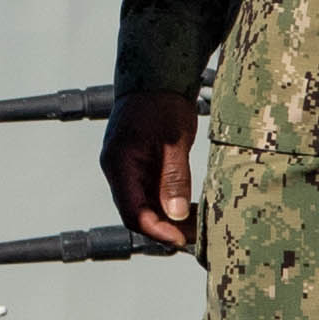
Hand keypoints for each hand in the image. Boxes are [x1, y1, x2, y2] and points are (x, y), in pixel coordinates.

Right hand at [104, 88, 199, 250]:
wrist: (155, 79)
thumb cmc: (161, 104)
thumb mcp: (172, 140)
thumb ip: (173, 177)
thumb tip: (176, 214)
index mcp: (119, 165)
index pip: (133, 212)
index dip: (157, 230)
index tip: (183, 240)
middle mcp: (119, 172)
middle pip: (138, 214)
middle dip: (166, 229)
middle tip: (197, 238)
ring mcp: (129, 171)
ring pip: (146, 207)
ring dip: (170, 220)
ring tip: (199, 226)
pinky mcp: (141, 168)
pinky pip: (153, 195)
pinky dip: (171, 206)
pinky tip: (192, 210)